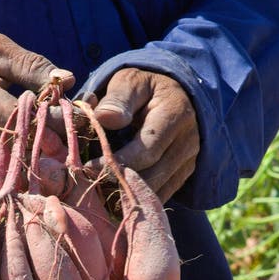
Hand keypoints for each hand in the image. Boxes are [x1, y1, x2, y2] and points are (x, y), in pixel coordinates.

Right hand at [0, 33, 73, 165]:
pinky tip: (51, 145)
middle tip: (84, 129)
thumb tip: (67, 80)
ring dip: (50, 150)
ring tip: (72, 138)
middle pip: (25, 142)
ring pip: (22, 158)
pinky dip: (34, 155)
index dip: (52, 119)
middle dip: (58, 137)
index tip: (80, 113)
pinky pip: (14, 163)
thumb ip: (30, 64)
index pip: (21, 116)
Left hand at [87, 69, 199, 202]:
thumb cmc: (144, 88)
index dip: (117, 162)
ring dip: (127, 194)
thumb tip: (104, 118)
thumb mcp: (130, 81)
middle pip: (152, 175)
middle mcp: (188, 140)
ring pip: (157, 190)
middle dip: (120, 182)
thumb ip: (117, 98)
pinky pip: (160, 195)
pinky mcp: (184, 175)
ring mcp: (189, 161)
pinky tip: (115, 195)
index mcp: (175, 113)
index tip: (88, 166)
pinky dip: (137, 198)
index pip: (147, 150)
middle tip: (91, 184)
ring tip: (100, 191)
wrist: (174, 95)